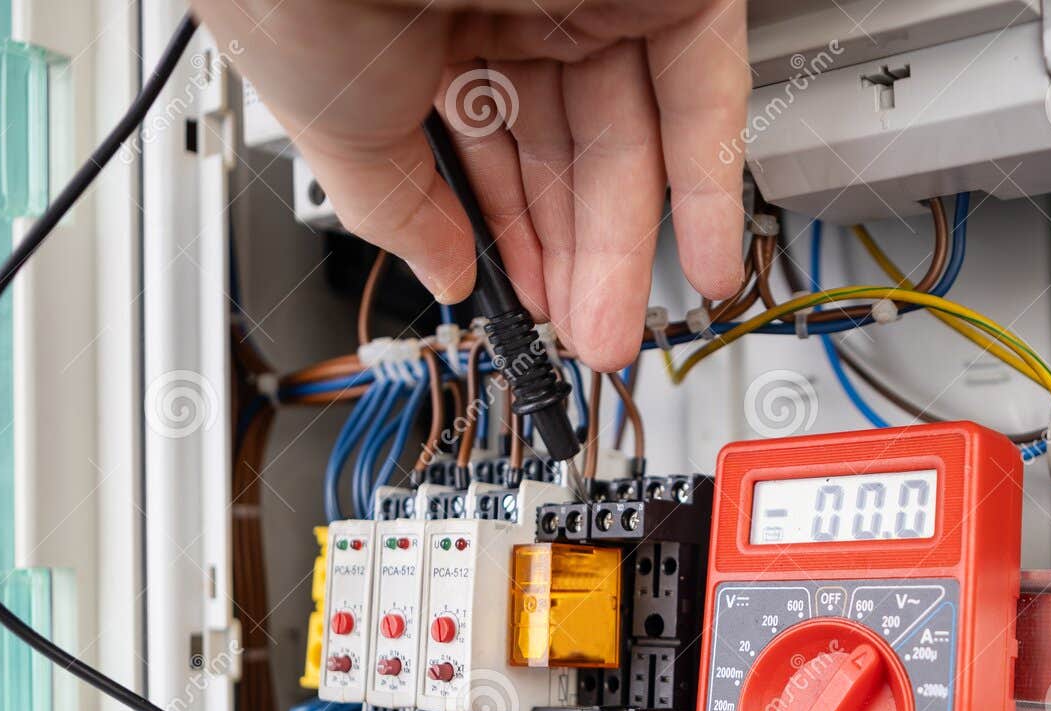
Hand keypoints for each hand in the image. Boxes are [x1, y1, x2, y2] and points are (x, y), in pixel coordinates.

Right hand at [193, 0, 747, 368]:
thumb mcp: (340, 127)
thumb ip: (399, 209)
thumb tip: (442, 275)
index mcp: (432, 30)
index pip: (496, 153)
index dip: (517, 237)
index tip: (531, 303)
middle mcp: (515, 6)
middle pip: (571, 157)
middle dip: (579, 262)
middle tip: (586, 337)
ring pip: (632, 138)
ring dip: (633, 247)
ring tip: (621, 331)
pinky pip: (699, 89)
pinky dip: (710, 181)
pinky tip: (705, 262)